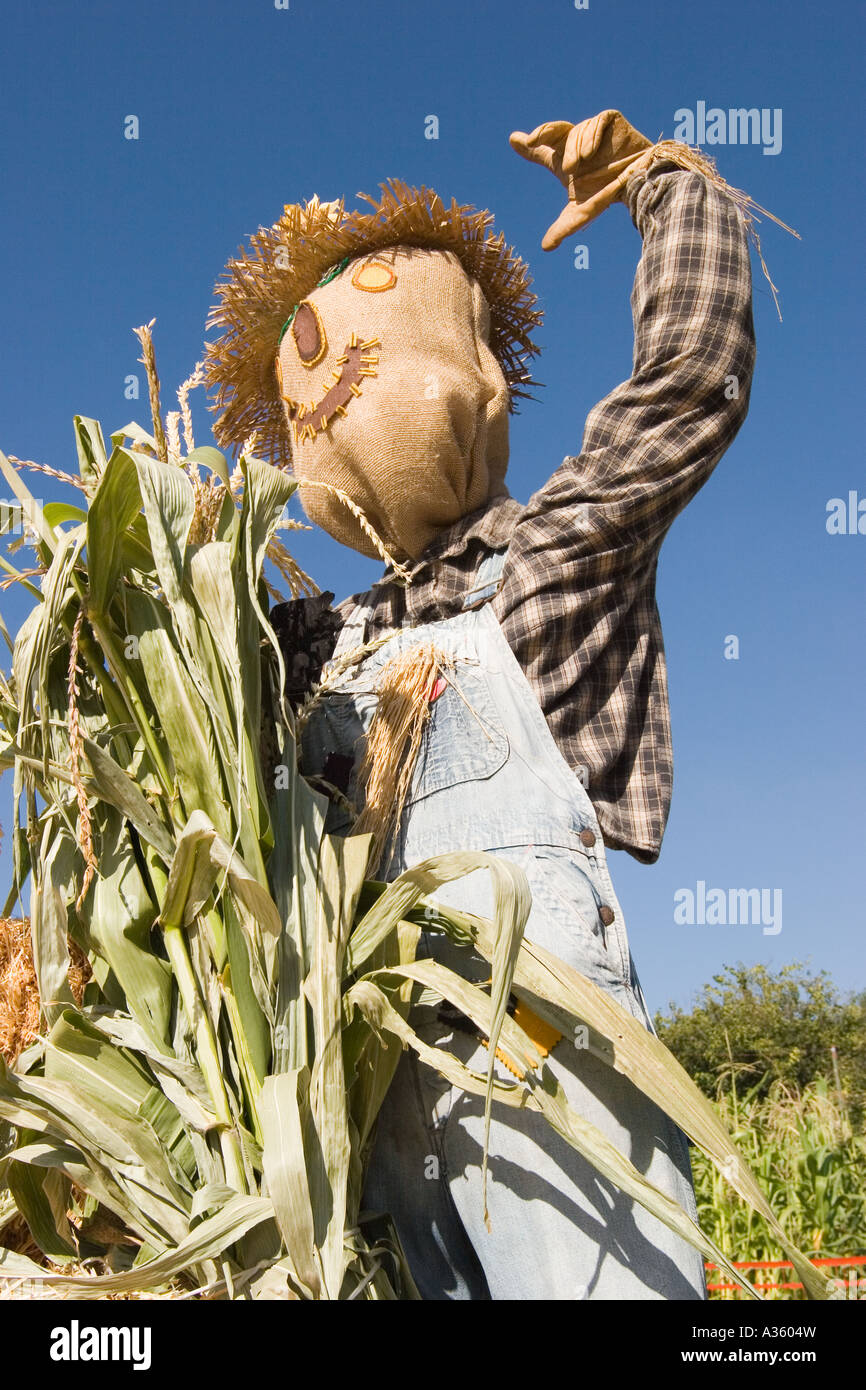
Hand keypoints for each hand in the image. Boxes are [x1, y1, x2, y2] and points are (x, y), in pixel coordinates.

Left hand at [510, 110, 654, 249]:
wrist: (639, 185)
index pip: (541, 150)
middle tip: (533, 142)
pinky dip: (591, 135)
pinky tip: (589, 153)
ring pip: (575, 131)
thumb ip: (563, 228)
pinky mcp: (610, 120)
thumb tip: (545, 247)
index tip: (514, 140)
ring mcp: (592, 130)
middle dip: (542, 134)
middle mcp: (576, 143)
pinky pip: (597, 121)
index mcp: (565, 160)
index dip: (528, 146)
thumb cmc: (610, 196)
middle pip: (553, 131)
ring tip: (575, 166)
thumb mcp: (583, 214)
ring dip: (573, 148)